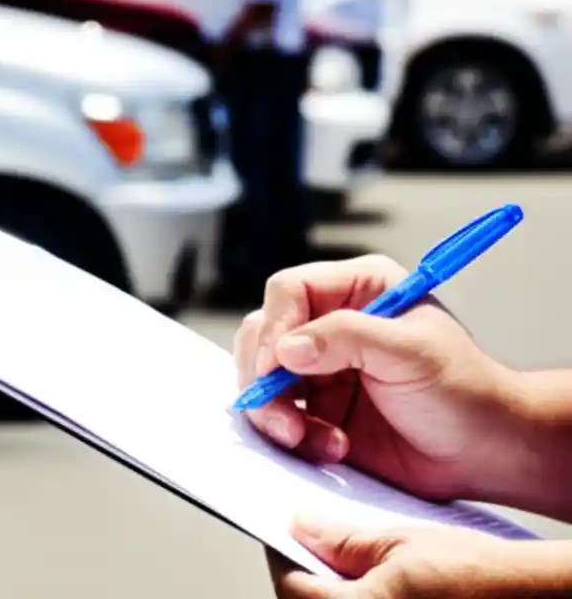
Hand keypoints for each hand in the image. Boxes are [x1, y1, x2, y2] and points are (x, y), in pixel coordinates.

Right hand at [234, 255, 530, 502]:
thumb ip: (346, 339)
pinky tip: (332, 448)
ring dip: (274, 413)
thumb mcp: (410, 353)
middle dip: (264, 378)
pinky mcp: (315, 409)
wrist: (482, 454)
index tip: (277, 367)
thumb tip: (285, 348)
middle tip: (281, 415)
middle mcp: (331, 323)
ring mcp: (319, 367)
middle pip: (263, 334)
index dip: (277, 327)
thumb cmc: (463, 391)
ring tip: (305, 438)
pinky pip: (276, 416)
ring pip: (260, 378)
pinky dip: (292, 437)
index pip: (290, 291)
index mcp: (358, 288)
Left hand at [268, 517, 571, 597]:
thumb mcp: (405, 543)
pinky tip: (376, 586)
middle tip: (314, 548)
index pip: (291, 586)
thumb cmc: (483, 578)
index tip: (287, 534)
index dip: (284, 555)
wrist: (535, 598)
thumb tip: (303, 527)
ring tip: (350, 566)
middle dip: (307, 578)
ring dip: (333, 593)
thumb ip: (345, 540)